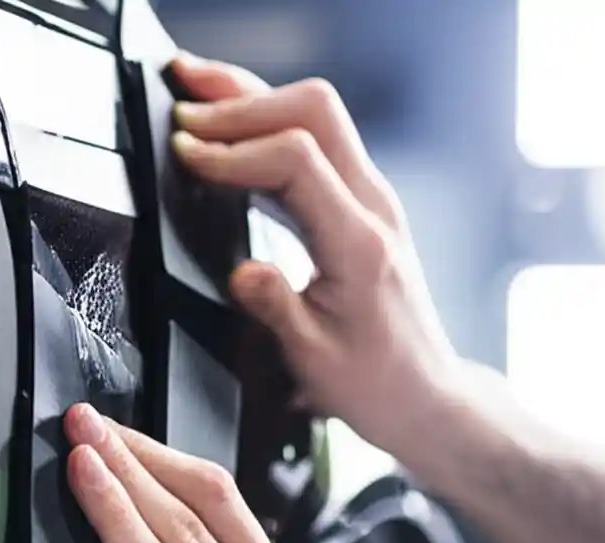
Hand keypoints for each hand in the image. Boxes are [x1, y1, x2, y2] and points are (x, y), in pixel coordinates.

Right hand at [169, 54, 461, 458]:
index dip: (234, 150)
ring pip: (316, 114)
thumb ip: (275, 309)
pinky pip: (315, 137)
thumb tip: (241, 270)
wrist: (423, 390)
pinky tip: (230, 123)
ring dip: (253, 98)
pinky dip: (266, 120)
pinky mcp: (359, 199)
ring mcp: (371, 196)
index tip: (186, 156)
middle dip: (242, 102)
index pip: (296, 160)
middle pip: (313, 111)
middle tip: (181, 110)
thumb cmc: (373, 381)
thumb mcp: (314, 360)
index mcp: (359, 244)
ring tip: (194, 89)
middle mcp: (373, 206)